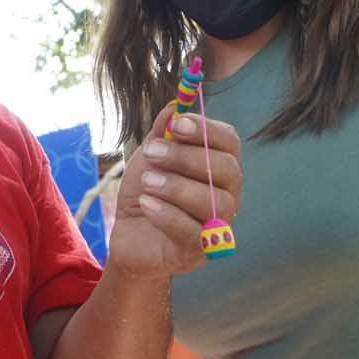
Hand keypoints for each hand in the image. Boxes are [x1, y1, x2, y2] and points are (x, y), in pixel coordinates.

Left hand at [106, 105, 242, 280]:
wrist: (128, 237)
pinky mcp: (199, 252)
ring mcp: (217, 225)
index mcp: (219, 166)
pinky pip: (193, 232)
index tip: (176, 124)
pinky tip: (146, 204)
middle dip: (186, 157)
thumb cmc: (148, 193)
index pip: (230, 142)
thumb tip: (175, 106)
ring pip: (213, 202)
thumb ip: (162, 133)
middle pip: (225, 170)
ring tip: (147, 182)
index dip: (206, 129)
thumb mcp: (150, 158)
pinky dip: (167, 215)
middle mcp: (227, 195)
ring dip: (175, 187)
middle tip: (151, 152)